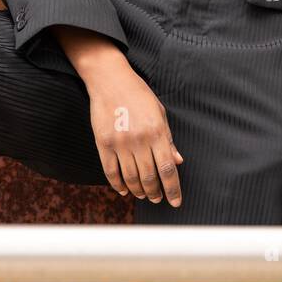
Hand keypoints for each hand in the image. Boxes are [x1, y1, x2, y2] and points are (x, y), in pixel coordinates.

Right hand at [50, 26, 183, 206]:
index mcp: (156, 132)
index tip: (176, 202)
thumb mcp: (159, 113)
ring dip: (138, 191)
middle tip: (158, 198)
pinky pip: (111, 172)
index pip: (168, 169)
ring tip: (143, 194)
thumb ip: (168, 139)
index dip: (173, 189)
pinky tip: (124, 189)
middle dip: (156, 193)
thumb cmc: (138, 94)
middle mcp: (139, 140)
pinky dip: (118, 184)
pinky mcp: (103, 143)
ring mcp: (119, 143)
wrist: (110, 80)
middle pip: (149, 178)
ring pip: (130, 178)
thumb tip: (178, 162)